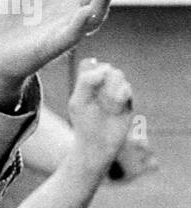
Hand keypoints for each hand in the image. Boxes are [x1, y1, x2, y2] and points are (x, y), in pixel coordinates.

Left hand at [65, 58, 151, 174]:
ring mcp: (116, 91)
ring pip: (118, 75)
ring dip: (110, 89)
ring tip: (105, 106)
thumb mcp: (78, 101)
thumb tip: (104, 67)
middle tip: (97, 98)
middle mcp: (102, 84)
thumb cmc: (84, 122)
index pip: (91, 64)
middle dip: (102, 82)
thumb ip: (86, 81)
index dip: (92, 71)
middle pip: (107, 68)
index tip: (88, 86)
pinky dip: (118, 96)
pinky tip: (113, 108)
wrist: (97, 143)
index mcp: (87, 83)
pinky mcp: (127, 100)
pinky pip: (126, 88)